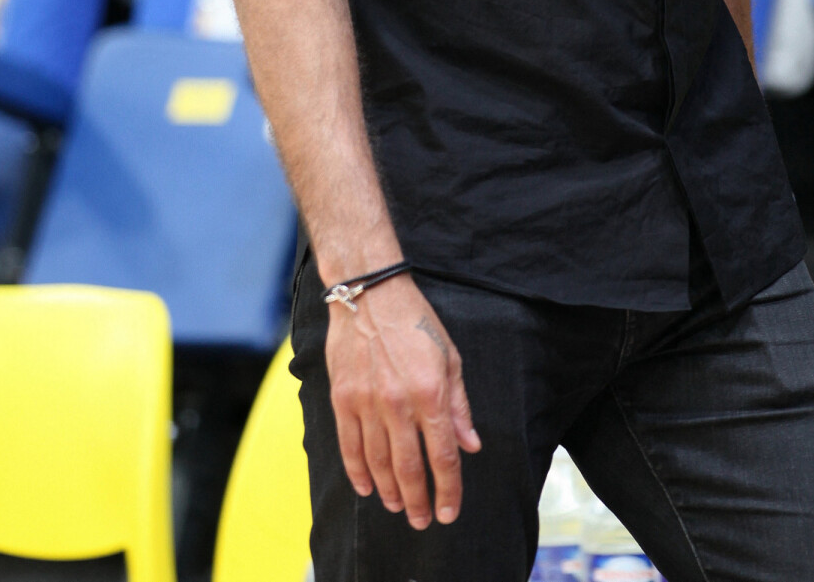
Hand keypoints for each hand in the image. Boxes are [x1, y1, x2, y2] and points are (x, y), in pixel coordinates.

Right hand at [325, 273, 481, 527]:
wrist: (369, 293)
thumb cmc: (415, 321)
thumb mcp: (449, 357)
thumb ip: (459, 405)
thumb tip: (471, 446)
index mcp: (430, 392)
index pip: (443, 455)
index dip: (448, 489)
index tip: (448, 511)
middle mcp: (398, 403)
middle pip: (409, 467)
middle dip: (418, 500)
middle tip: (421, 521)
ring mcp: (367, 403)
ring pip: (378, 462)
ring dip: (389, 491)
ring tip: (398, 506)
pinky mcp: (343, 398)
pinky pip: (349, 445)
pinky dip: (358, 471)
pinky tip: (366, 487)